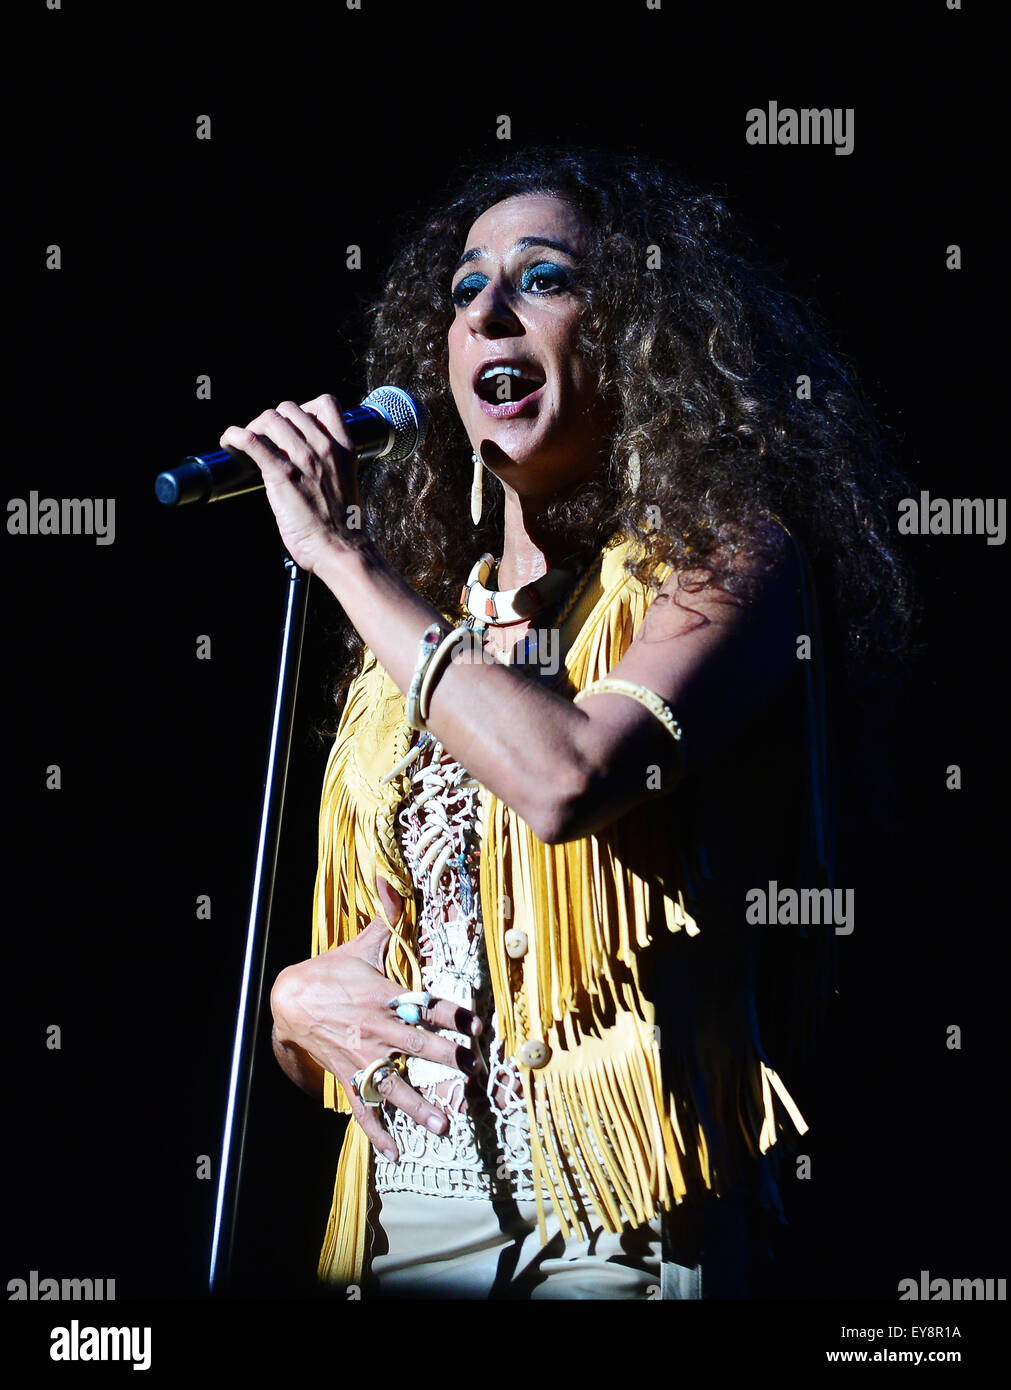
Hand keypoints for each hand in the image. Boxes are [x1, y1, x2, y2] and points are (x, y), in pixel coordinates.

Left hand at [218, 393, 363, 572]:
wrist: (340, 548)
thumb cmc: (342, 525)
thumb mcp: (345, 481)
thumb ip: (329, 464)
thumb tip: (305, 458)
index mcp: (343, 448)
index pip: (326, 403)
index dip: (304, 408)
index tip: (294, 424)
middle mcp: (324, 448)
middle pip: (289, 408)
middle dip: (273, 420)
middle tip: (264, 438)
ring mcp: (303, 459)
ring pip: (269, 419)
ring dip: (253, 427)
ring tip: (247, 443)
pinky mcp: (281, 475)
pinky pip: (251, 441)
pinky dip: (234, 436)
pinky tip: (229, 441)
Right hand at [270, 877, 485, 1161]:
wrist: (289, 1000)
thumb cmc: (333, 972)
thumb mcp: (363, 945)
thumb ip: (389, 916)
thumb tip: (396, 880)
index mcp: (387, 998)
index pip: (428, 1007)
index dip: (454, 1016)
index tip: (477, 1027)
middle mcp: (378, 1031)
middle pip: (418, 1047)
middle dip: (447, 1061)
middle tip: (473, 1073)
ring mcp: (362, 1058)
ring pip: (393, 1086)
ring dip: (418, 1106)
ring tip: (443, 1125)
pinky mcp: (348, 1077)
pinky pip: (363, 1110)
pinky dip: (378, 1134)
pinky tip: (397, 1152)